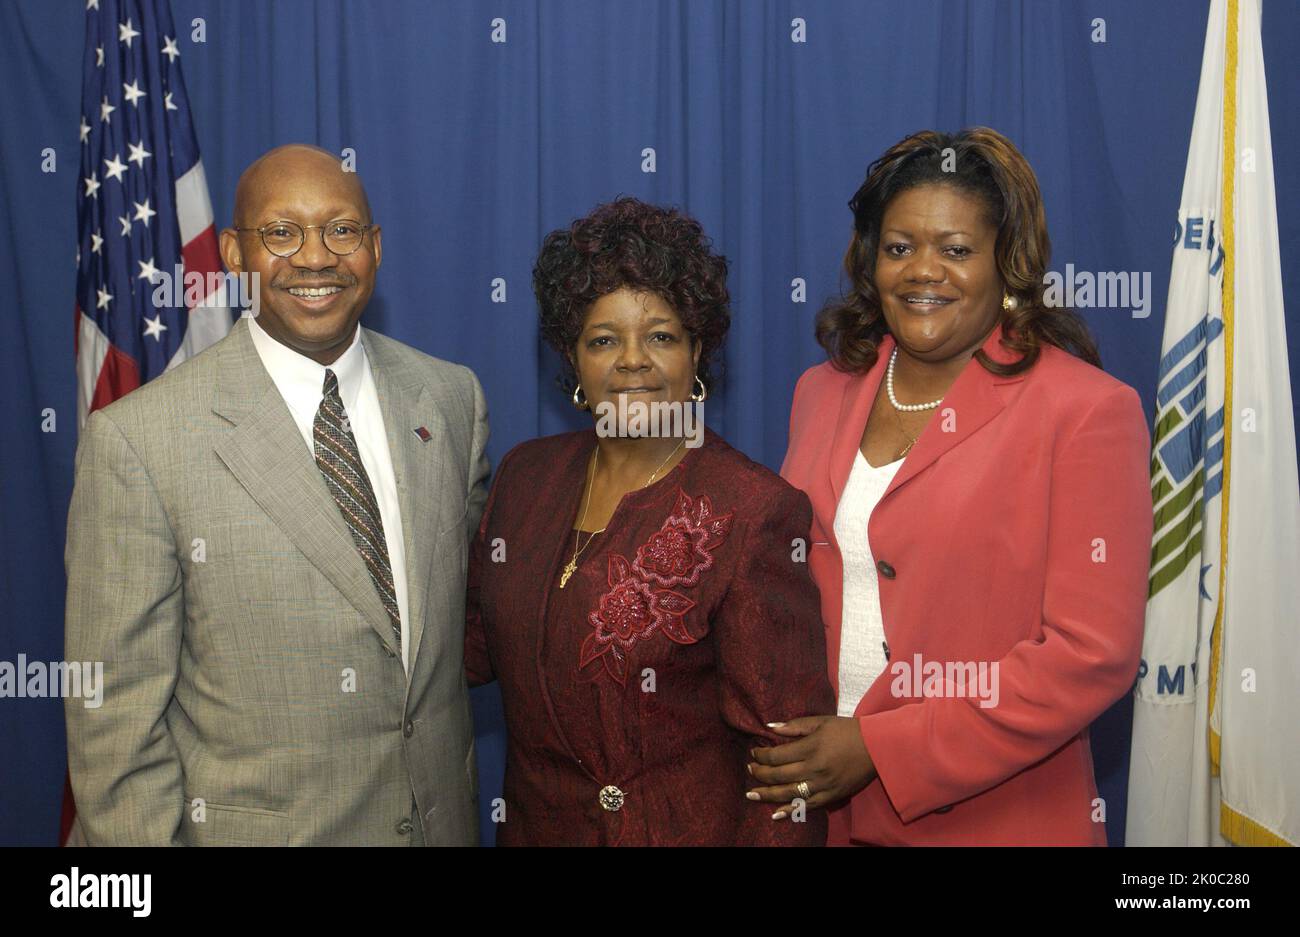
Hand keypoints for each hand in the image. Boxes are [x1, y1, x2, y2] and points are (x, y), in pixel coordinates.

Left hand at [746, 716, 876, 818]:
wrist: (876, 747)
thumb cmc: (847, 731)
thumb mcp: (820, 722)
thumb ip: (794, 725)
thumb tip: (770, 727)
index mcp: (811, 747)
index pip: (777, 756)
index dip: (762, 756)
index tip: (754, 753)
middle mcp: (814, 769)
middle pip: (779, 775)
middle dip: (760, 774)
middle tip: (749, 771)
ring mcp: (823, 785)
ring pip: (788, 793)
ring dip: (767, 795)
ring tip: (751, 794)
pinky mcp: (831, 796)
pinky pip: (807, 806)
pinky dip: (790, 811)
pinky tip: (775, 814)